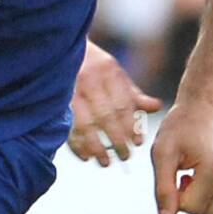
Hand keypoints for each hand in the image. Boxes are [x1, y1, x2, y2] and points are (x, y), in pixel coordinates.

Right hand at [68, 42, 162, 165]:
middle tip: (125, 156)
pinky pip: (67, 127)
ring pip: (85, 124)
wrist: (59, 51)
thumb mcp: (115, 75)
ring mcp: (70, 91)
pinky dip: (76, 145)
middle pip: (106, 116)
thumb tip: (156, 107)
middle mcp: (89, 80)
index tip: (138, 142)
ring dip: (96, 147)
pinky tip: (85, 156)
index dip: (131, 126)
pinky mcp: (56, 103)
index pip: (123, 104)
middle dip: (117, 140)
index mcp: (107, 71)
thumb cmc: (94, 67)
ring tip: (105, 162)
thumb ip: (133, 94)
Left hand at [151, 95, 212, 213]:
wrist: (209, 103)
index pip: (193, 209)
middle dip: (196, 203)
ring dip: (212, 203)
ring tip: (203, 178)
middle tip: (190, 177)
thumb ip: (163, 189)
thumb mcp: (162, 153)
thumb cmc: (182, 126)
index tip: (178, 176)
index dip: (179, 197)